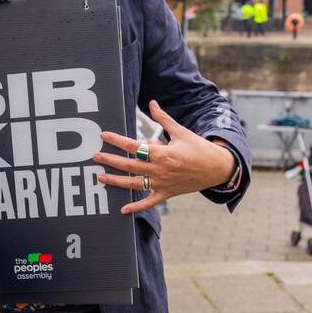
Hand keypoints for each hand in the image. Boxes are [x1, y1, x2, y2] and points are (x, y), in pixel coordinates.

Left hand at [94, 100, 236, 214]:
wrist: (217, 169)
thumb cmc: (199, 149)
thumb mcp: (181, 132)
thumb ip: (163, 119)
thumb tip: (152, 103)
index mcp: (162, 153)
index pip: (134, 146)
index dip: (117, 140)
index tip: (104, 136)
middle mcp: (160, 170)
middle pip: (129, 165)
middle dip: (110, 160)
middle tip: (94, 156)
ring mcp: (162, 184)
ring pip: (134, 184)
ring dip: (115, 181)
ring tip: (99, 178)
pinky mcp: (167, 194)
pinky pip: (149, 202)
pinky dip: (136, 207)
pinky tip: (122, 209)